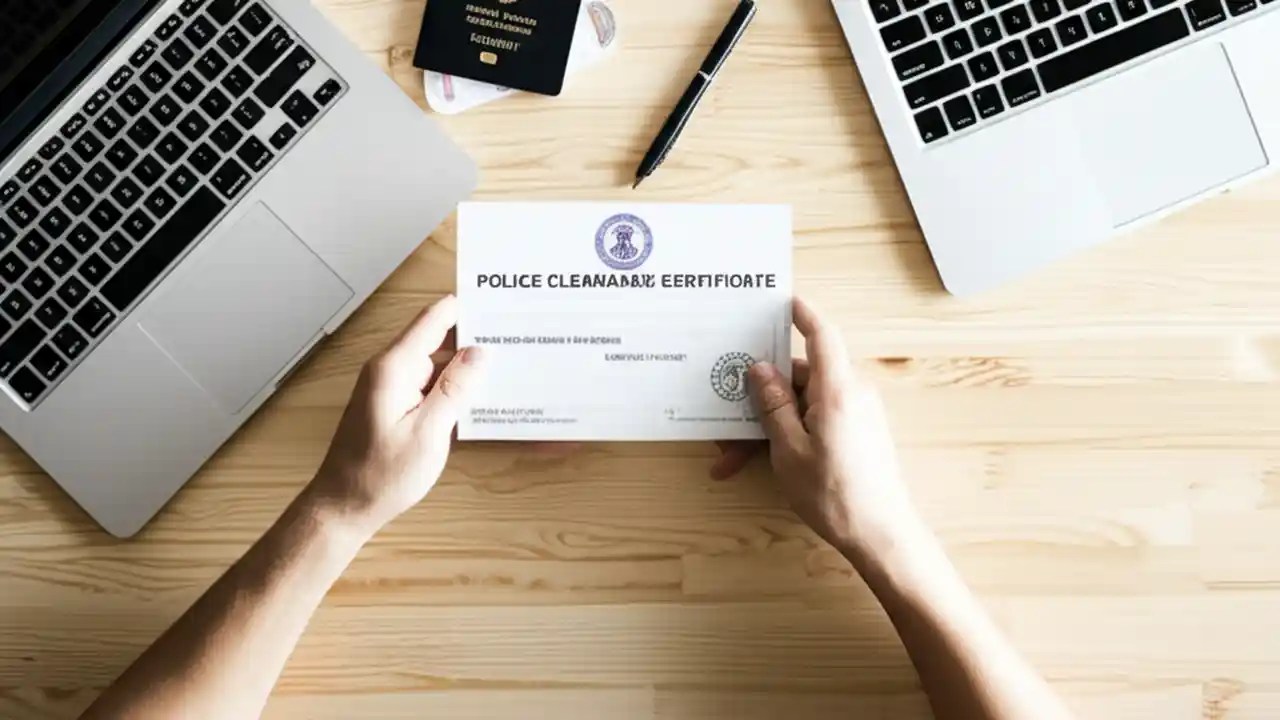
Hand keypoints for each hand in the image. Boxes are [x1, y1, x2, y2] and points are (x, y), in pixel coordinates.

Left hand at [307, 295, 485, 534]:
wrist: (343, 506)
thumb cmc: (382, 476)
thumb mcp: (427, 433)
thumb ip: (454, 390)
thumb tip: (480, 352)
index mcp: (394, 368)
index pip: (434, 319)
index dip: (466, 307)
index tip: (499, 302)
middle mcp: (389, 369)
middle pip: (436, 336)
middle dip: (472, 334)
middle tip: (515, 335)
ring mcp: (389, 386)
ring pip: (435, 361)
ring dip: (465, 362)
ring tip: (506, 361)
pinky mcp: (393, 403)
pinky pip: (427, 382)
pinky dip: (452, 384)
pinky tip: (477, 393)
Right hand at [721, 298, 918, 556]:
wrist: (881, 536)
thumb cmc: (835, 495)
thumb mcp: (788, 450)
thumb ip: (773, 405)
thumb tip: (759, 369)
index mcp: (838, 390)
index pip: (821, 335)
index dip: (801, 313)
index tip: (782, 299)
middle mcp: (851, 395)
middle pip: (799, 377)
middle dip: (758, 398)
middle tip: (723, 421)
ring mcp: (856, 414)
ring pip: (801, 405)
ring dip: (767, 426)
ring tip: (731, 457)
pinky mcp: (856, 433)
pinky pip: (814, 421)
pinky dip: (786, 436)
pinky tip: (756, 463)